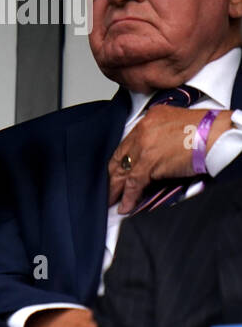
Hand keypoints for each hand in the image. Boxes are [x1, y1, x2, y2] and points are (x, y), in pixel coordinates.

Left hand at [108, 106, 231, 212]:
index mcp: (148, 120)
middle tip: (108, 188)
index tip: (115, 171)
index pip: (127, 144)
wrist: (217, 133)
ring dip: (116, 189)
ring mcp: (144, 147)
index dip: (120, 161)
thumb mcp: (176, 123)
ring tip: (112, 200)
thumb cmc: (205, 130)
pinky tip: (125, 206)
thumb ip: (160, 135)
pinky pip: (134, 183)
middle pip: (120, 158)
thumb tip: (155, 153)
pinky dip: (128, 197)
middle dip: (112, 175)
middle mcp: (142, 131)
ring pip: (123, 172)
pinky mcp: (150, 162)